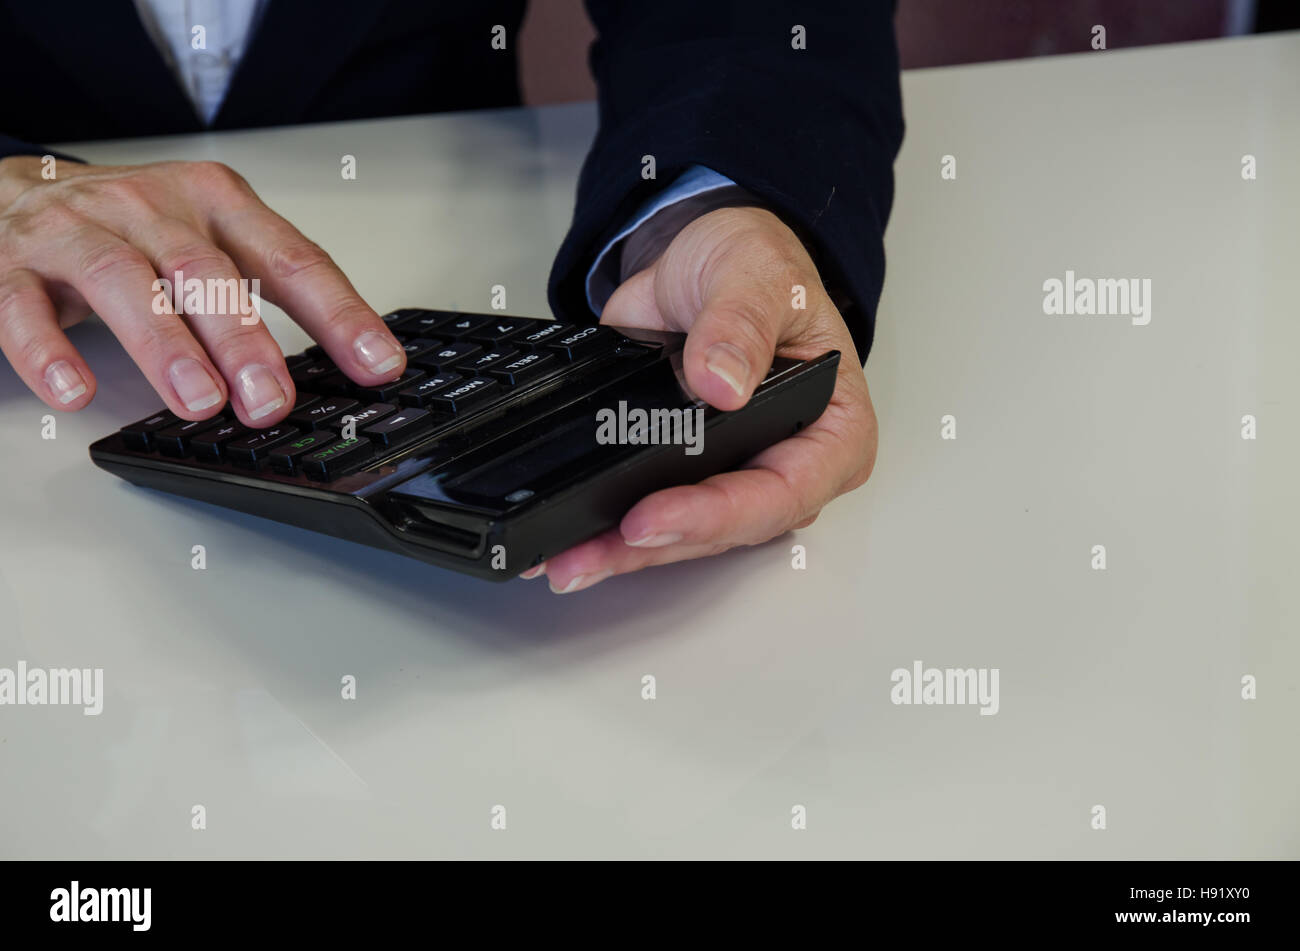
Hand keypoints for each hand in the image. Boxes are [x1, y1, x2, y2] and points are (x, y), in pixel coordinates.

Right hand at [0, 156, 405, 424]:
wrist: (8, 191)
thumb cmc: (127, 226)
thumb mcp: (206, 241)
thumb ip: (260, 294)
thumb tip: (331, 372)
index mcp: (215, 202)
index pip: (291, 258)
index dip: (338, 313)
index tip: (378, 365)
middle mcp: (150, 208)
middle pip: (206, 271)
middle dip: (244, 341)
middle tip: (273, 402)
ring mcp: (78, 231)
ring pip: (126, 282)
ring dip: (166, 347)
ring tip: (200, 402)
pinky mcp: (12, 262)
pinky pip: (23, 305)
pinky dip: (49, 351)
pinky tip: (77, 391)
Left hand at [529, 206, 877, 592]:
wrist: (699, 255)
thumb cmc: (753, 264)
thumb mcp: (755, 276)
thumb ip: (741, 326)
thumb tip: (721, 383)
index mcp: (834, 428)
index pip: (784, 492)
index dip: (718, 514)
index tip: (653, 516)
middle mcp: (787, 463)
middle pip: (729, 528)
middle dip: (659, 546)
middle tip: (594, 549)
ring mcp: (734, 475)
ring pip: (686, 536)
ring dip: (625, 552)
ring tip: (569, 561)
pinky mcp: (685, 474)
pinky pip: (653, 516)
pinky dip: (609, 532)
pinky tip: (571, 543)